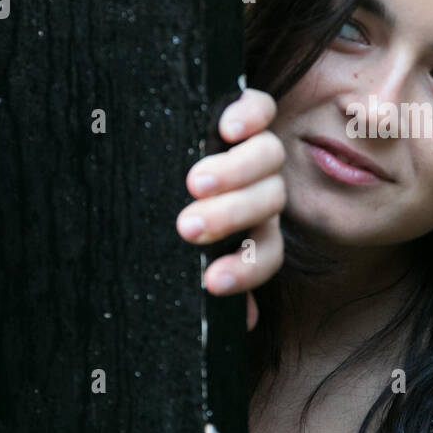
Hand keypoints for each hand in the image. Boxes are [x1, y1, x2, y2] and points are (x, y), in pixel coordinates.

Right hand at [177, 88, 284, 329]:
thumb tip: (243, 324)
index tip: (211, 283)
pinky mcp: (247, 112)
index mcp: (255, 229)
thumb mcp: (193, 251)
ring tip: (197, 183)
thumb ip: (216, 276)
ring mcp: (257, 151)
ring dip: (236, 172)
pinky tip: (227, 129)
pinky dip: (248, 116)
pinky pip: (260, 108)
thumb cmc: (180, 214)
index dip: (246, 270)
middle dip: (231, 217)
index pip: (265, 253)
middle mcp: (263, 191)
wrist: (163, 149)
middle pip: (269, 202)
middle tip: (190, 227)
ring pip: (268, 157)